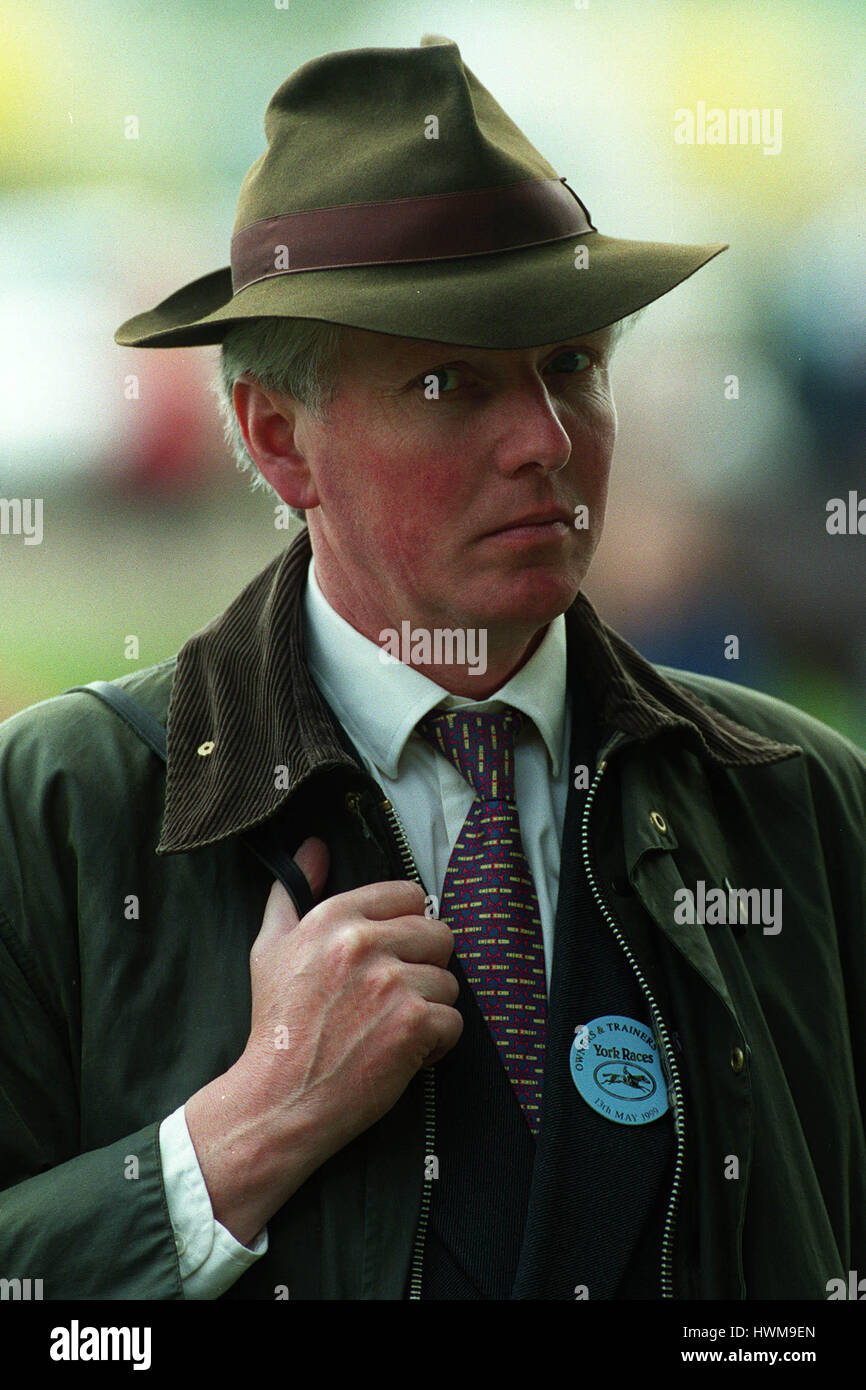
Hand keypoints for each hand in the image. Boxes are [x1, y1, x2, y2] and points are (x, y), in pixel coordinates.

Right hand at [243, 837, 461, 1156]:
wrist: (279, 1098)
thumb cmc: (277, 1026)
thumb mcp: (271, 947)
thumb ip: (293, 891)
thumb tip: (314, 845)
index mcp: (334, 918)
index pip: (408, 895)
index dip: (407, 927)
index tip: (392, 955)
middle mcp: (363, 943)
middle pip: (439, 934)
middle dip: (423, 968)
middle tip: (393, 998)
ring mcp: (391, 982)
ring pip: (448, 981)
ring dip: (428, 1009)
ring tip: (391, 1028)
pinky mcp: (412, 1023)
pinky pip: (453, 1021)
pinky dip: (435, 1044)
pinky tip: (402, 1053)